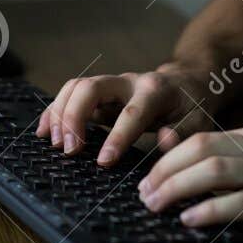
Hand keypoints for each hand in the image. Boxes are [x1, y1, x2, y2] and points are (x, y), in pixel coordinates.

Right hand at [36, 66, 218, 165]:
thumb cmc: (192, 105)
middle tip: (69, 150)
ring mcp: (110, 84)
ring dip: (60, 113)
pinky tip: (43, 130)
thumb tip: (165, 141)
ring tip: (53, 143)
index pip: (131, 112)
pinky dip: (53, 110)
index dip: (116, 137)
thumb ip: (182, 133)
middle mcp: (128, 82)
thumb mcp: (198, 121)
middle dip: (75, 117)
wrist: (187, 81)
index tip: (103, 162)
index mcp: (155, 90)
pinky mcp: (99, 92)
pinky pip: (70, 94)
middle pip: (92, 87)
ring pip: (76, 87)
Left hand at [137, 122, 242, 242]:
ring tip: (155, 204)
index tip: (150, 174)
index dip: (171, 155)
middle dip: (164, 168)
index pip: (206, 137)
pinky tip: (189, 221)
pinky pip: (237, 203)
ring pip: (213, 170)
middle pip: (201, 147)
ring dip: (175, 186)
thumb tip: (199, 184)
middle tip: (143, 191)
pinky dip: (207, 211)